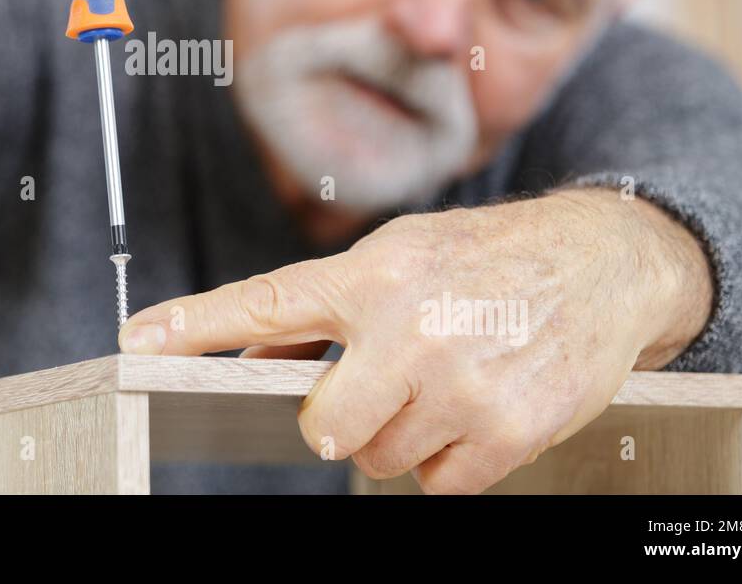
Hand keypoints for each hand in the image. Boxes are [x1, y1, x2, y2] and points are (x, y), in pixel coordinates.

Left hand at [118, 189, 712, 492]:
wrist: (602, 260)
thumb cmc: (486, 257)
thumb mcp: (401, 255)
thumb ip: (326, 306)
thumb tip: (254, 351)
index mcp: (373, 272)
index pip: (266, 301)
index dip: (196, 324)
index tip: (139, 340)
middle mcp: (410, 324)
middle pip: (322, 428)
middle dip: (341, 419)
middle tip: (381, 386)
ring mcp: (461, 380)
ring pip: (379, 460)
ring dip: (403, 436)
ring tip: (445, 383)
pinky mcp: (510, 427)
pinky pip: (439, 486)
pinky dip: (450, 461)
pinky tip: (477, 409)